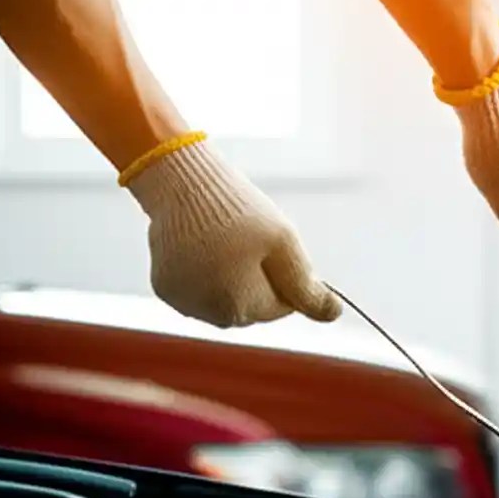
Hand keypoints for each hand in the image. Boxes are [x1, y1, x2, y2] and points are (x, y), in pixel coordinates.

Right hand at [124, 140, 341, 327]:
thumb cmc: (238, 211)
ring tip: (222, 241)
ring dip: (231, 277)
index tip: (269, 246)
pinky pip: (198, 290)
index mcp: (241, 308)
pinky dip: (204, 273)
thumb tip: (333, 315)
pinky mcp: (165, 289)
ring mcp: (184, 303)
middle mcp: (210, 315)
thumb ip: (307, 287)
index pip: (281, 306)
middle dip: (256, 279)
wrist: (182, 182)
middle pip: (253, 307)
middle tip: (246, 241)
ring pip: (226, 299)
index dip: (281, 275)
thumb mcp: (284, 244)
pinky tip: (201, 246)